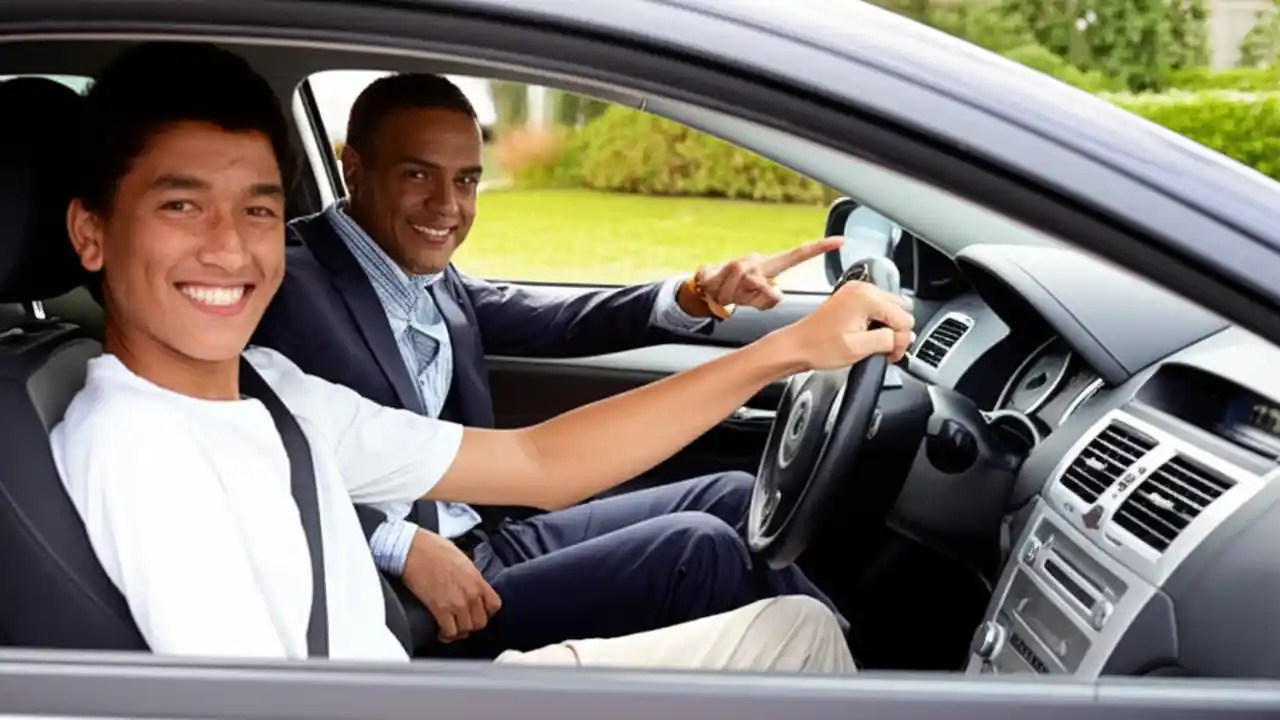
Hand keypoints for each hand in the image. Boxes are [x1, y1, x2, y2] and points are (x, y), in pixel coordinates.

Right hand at [400, 529, 500, 642]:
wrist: (413, 549)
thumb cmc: (434, 549)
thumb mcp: (462, 559)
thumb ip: (470, 576)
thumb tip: (470, 584)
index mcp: (477, 579)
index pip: (494, 605)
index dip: (486, 611)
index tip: (477, 611)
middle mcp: (471, 593)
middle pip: (480, 622)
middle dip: (471, 623)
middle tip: (461, 621)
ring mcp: (456, 603)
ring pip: (466, 629)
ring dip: (458, 630)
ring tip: (450, 626)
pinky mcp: (439, 610)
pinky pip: (450, 632)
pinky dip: (446, 634)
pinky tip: (440, 630)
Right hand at [677, 237, 844, 315]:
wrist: (706, 288)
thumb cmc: (735, 291)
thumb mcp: (755, 299)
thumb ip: (766, 299)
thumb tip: (775, 295)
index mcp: (770, 266)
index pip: (799, 254)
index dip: (820, 248)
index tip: (841, 241)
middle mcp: (759, 261)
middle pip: (758, 278)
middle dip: (746, 290)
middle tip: (738, 293)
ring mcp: (741, 262)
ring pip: (741, 279)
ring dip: (731, 292)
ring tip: (727, 291)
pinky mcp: (720, 266)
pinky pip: (725, 284)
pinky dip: (720, 291)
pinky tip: (716, 287)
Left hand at [779, 281, 914, 370]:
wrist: (796, 346)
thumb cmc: (819, 347)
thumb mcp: (859, 348)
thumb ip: (888, 340)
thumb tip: (905, 337)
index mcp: (866, 297)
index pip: (904, 318)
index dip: (900, 341)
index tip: (890, 355)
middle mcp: (863, 288)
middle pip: (899, 311)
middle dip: (895, 333)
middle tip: (883, 352)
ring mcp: (856, 291)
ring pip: (890, 310)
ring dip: (886, 329)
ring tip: (873, 345)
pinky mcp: (851, 298)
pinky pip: (876, 309)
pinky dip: (876, 324)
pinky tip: (867, 337)